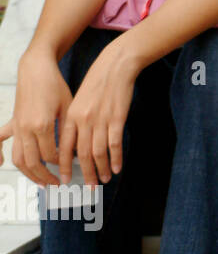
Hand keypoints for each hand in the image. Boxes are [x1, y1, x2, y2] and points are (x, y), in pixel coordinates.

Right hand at [1, 48, 73, 184]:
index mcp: (42, 125)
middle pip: (33, 163)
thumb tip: (74, 152)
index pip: (51, 156)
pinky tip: (0, 163)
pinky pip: (0, 140)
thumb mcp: (68, 108)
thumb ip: (68, 132)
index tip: (72, 169)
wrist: (36, 70)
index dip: (62, 165)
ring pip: (18, 158)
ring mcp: (16, 127)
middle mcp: (25, 129)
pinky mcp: (12, 123)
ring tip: (41, 182)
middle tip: (58, 184)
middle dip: (46, 176)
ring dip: (29, 173)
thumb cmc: (55, 86)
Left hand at [59, 38, 143, 186]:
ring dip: (101, 169)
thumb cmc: (98, 83)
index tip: (65, 180)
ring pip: (98, 152)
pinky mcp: (117, 118)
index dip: (64, 166)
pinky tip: (117, 168)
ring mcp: (100, 120)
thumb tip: (76, 144)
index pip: (64, 148)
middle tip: (88, 187)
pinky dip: (115, 158)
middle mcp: (83, 121)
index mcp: (71, 117)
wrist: (115, 66)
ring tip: (104, 180)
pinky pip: (114, 144)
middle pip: (81, 154)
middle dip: (85, 173)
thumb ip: (76, 121)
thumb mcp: (79, 101)